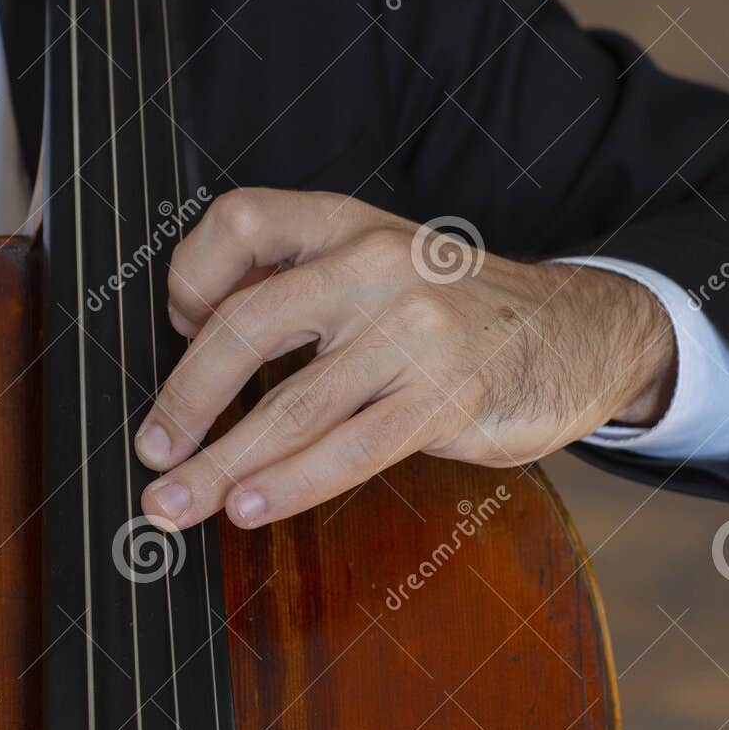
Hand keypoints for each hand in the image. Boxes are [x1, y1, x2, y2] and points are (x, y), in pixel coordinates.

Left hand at [133, 188, 676, 529]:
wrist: (576, 330)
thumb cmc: (457, 310)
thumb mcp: (381, 264)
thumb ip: (303, 286)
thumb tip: (197, 350)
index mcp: (347, 224)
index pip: (241, 221)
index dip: (192, 274)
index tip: (178, 327)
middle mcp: (376, 265)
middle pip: (246, 326)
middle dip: (186, 400)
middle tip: (152, 451)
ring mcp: (414, 332)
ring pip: (292, 406)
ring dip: (221, 465)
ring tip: (177, 503)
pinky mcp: (447, 396)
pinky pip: (350, 450)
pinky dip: (290, 485)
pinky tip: (250, 508)